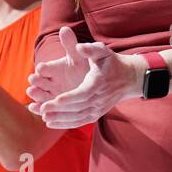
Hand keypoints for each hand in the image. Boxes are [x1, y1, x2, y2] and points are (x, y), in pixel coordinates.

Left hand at [26, 26, 142, 128]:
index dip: (69, 98)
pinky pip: (81, 121)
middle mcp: (99, 99)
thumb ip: (90, 49)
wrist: (128, 78)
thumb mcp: (102, 51)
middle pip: (78, 108)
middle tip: (42, 109)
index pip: (83, 94)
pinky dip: (66, 124)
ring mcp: (99, 109)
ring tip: (44, 118)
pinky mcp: (97, 114)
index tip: (55, 99)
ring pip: (78, 117)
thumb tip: (78, 47)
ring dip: (61, 119)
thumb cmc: (111, 62)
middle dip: (60, 110)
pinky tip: (51, 123)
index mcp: (99, 83)